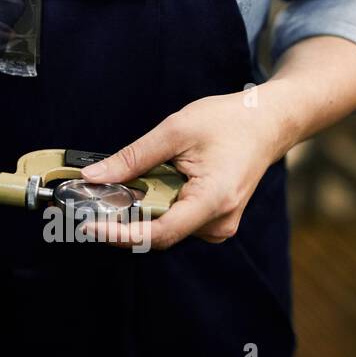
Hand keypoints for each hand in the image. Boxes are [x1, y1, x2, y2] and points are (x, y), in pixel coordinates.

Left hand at [77, 85, 296, 249]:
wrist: (268, 122)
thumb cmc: (228, 121)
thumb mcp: (175, 130)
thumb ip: (134, 157)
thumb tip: (94, 176)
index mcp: (214, 200)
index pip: (161, 233)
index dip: (122, 234)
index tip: (90, 228)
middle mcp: (219, 221)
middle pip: (159, 234)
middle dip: (122, 221)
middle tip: (87, 206)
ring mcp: (219, 224)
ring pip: (166, 228)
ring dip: (138, 212)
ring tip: (115, 191)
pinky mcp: (214, 219)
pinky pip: (176, 220)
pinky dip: (154, 207)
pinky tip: (142, 189)